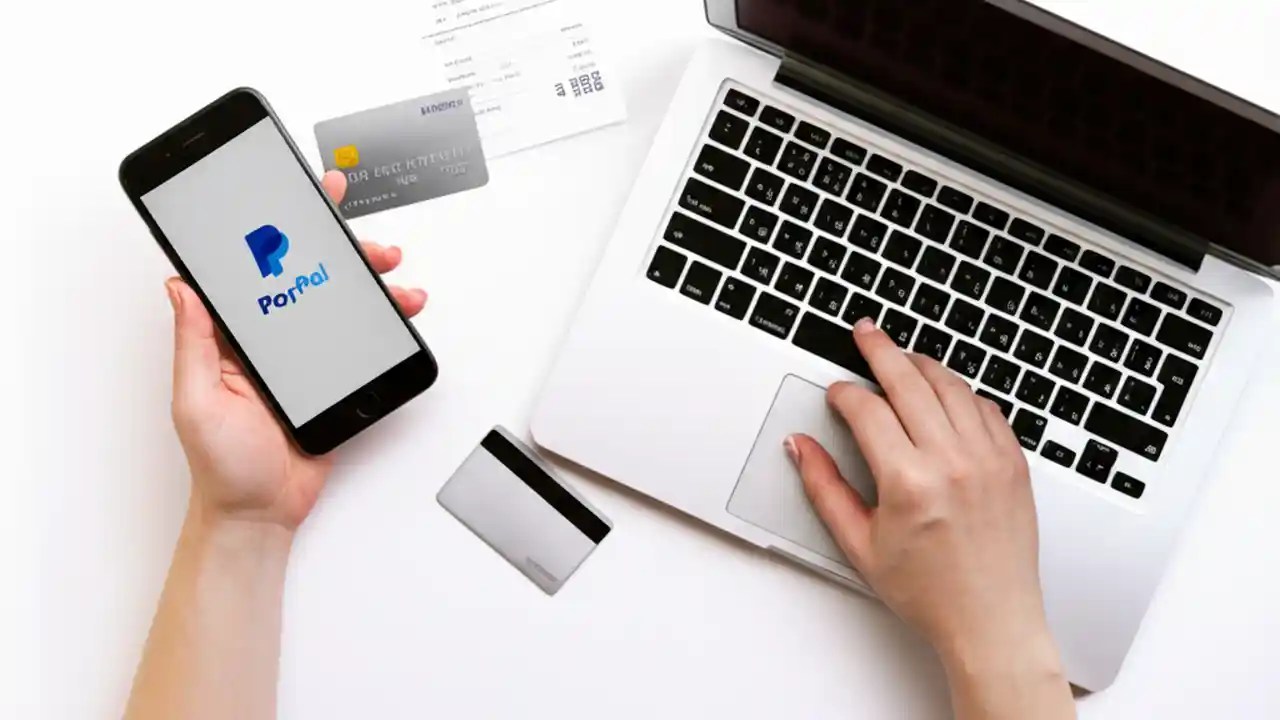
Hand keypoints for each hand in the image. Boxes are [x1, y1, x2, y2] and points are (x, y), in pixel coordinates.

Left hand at [164, 171, 426, 531]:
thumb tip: (180, 287)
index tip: (297, 200)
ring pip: (341, 306)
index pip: (254, 271)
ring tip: (395, 284)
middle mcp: (268, 340)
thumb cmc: (221, 466)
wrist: (261, 514)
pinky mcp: (332, 382)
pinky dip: (383, 327)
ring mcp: (303, 360)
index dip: (277, 231)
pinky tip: (397, 316)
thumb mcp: (195, 400)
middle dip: (341, 252)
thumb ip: (194, 343)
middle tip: (365, 243)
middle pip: (308, 279)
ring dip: (371, 288)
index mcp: (231, 337)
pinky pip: (360, 344)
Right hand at [789, 319, 1070, 714]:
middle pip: (909, 380)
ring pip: (951, 386)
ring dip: (923, 365)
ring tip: (904, 357)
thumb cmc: (929, 592)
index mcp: (908, 482)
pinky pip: (987, 408)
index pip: (867, 409)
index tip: (836, 391)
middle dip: (880, 349)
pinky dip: (963, 393)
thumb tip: (801, 448)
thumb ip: (824, 488)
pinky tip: (947, 393)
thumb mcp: (859, 544)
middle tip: (866, 332)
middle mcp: (952, 462)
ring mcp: (988, 458)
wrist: (991, 621)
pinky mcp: (1014, 463)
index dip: (844, 392)